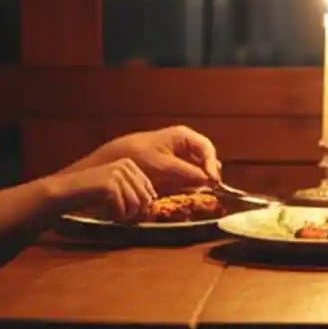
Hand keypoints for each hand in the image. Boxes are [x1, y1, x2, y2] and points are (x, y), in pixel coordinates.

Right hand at [54, 158, 156, 221]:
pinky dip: (115, 216)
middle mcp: (126, 166)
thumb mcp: (116, 191)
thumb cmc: (89, 196)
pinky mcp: (110, 184)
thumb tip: (153, 209)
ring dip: (123, 215)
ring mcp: (118, 174)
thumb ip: (134, 195)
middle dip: (132, 213)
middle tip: (115, 213)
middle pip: (146, 200)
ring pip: (137, 206)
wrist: (62, 193)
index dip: (139, 207)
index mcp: (129, 165)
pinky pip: (124, 210)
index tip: (123, 209)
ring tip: (108, 210)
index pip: (150, 192)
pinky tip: (102, 209)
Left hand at [97, 125, 220, 193]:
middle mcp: (185, 144)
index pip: (207, 148)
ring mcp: (181, 156)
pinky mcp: (175, 168)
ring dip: (200, 181)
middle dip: (208, 174)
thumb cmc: (138, 156)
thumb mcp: (163, 165)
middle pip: (206, 159)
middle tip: (208, 189)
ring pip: (199, 169)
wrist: (114, 160)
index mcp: (183, 136)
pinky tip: (187, 192)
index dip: (212, 165)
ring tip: (198, 192)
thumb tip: (210, 180)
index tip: (213, 181)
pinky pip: (189, 176)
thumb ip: (187, 172)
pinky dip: (190, 184)